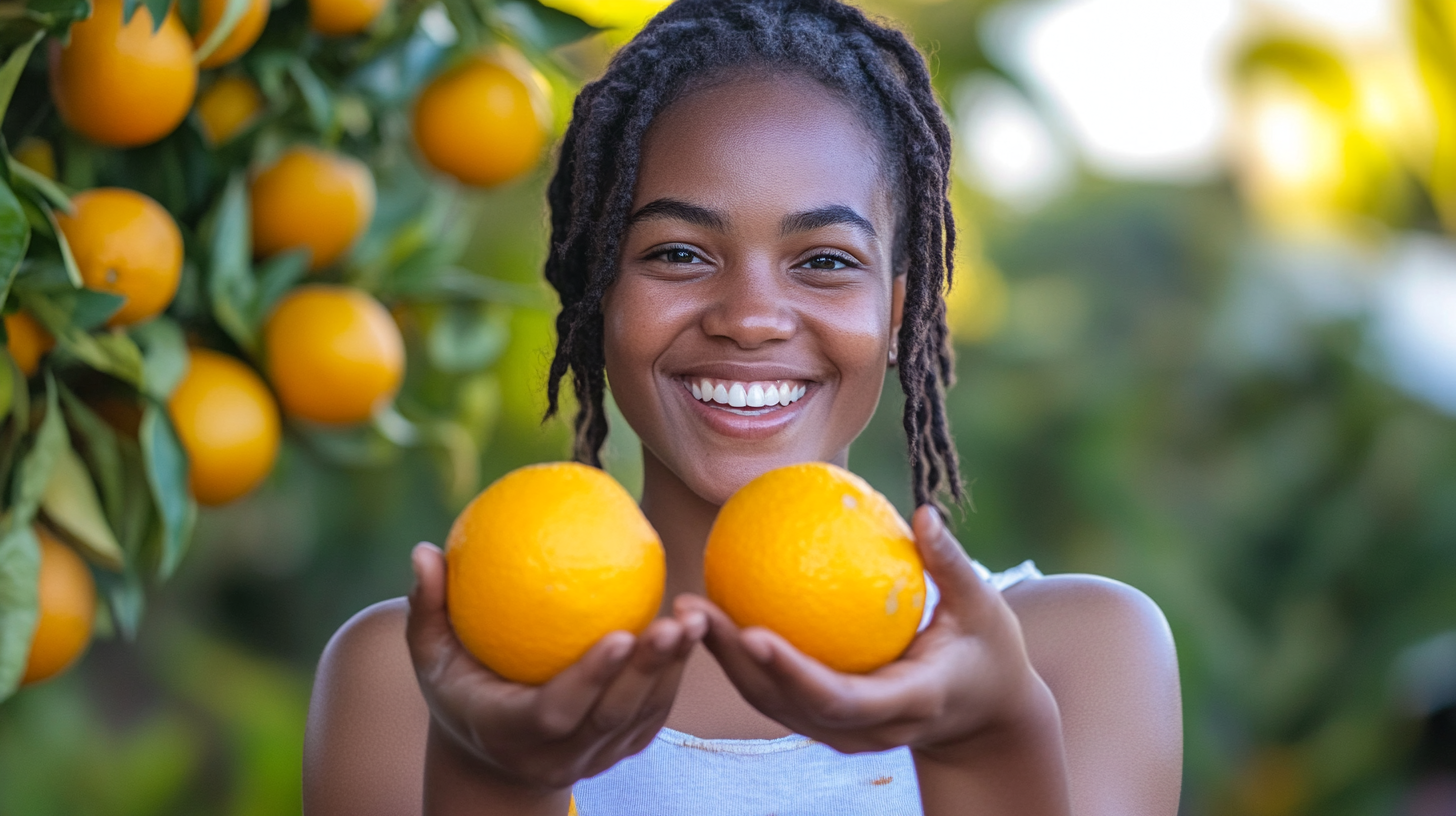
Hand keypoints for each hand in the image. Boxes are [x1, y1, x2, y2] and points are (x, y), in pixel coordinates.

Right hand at [406, 542, 706, 791]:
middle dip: (649, 670)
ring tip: (697, 619)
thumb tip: (422, 550)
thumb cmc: (457, 689)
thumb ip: (427, 609)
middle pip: (614, 715)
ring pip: (643, 717)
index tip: (620, 632)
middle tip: (677, 621)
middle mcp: (558, 754)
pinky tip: (694, 630)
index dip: (590, 677)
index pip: (557, 712)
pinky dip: (675, 675)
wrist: (490, 759)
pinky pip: (655, 714)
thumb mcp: (431, 656)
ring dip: (674, 669)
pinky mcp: (621, 749)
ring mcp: (595, 757)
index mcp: (511, 732)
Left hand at [677, 506, 1053, 758]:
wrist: (985, 716)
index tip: (753, 632)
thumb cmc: (988, 651)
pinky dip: (742, 658)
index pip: (840, 697)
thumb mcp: (984, 607)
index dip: (792, 671)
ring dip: (725, 661)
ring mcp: (845, 733)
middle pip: (789, 704)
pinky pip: (776, 692)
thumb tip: (922, 512)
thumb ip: (951, 565)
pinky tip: (715, 614)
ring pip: (772, 704)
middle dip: (736, 662)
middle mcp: (868, 730)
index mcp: (908, 702)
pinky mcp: (827, 723)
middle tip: (695, 611)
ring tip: (686, 611)